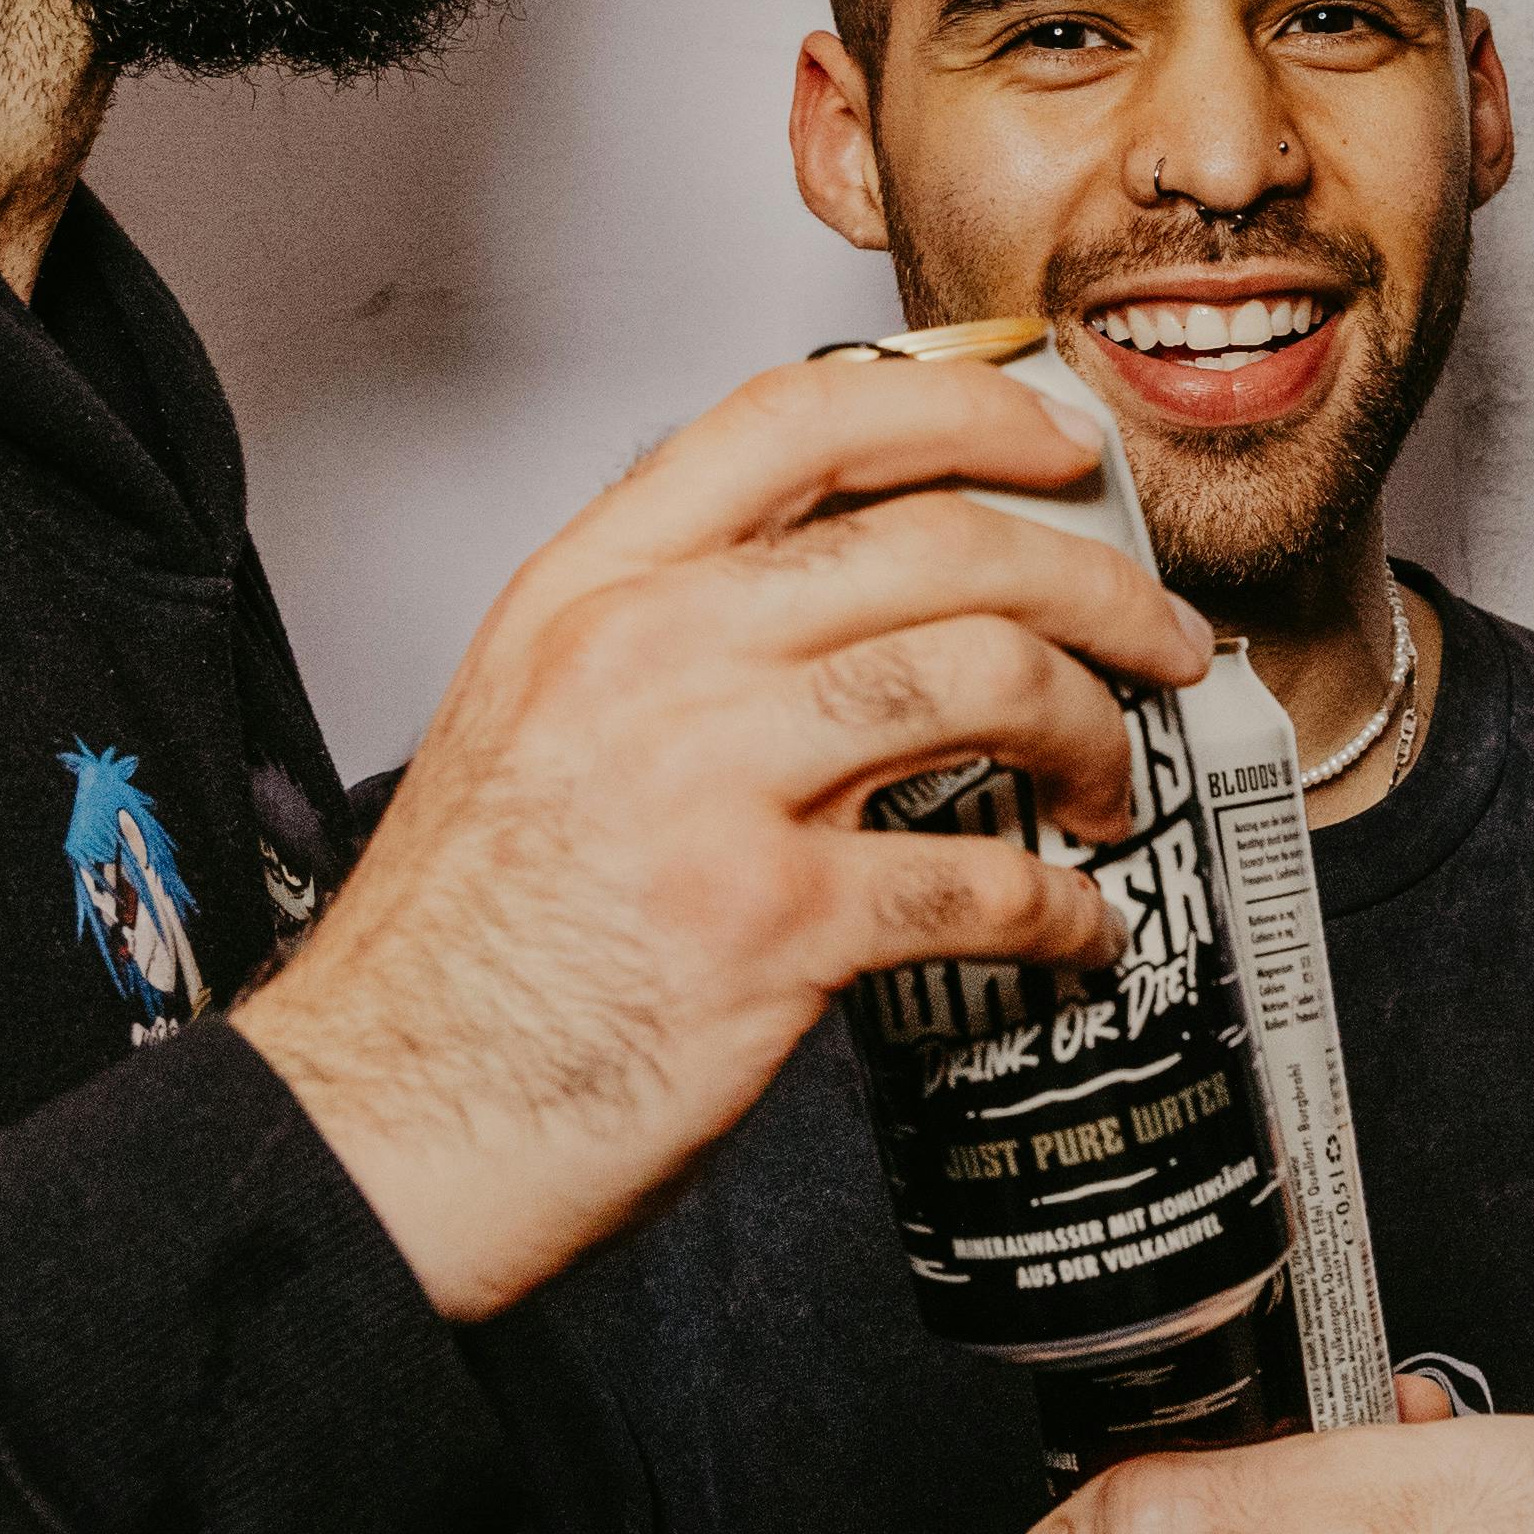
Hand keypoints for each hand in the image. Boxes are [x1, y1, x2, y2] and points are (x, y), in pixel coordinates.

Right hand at [235, 350, 1208, 1316]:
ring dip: (1095, 730)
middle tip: (1157, 634)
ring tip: (1115, 782)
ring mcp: (710, 783)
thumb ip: (672, 633)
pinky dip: (1066, 911)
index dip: (963, 409)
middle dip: (1094, 581)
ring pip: (987, 676)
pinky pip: (982, 880)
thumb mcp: (531, 717)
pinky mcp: (767, 923)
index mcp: (589, 590)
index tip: (1060, 442)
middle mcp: (651, 655)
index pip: (799, 418)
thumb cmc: (461, 949)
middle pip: (941, 541)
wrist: (376, 1123)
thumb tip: (857, 598)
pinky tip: (1081, 936)